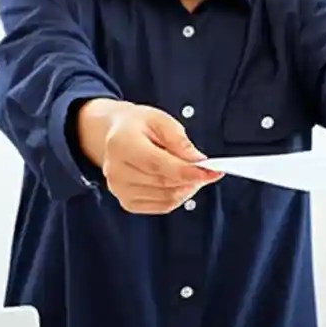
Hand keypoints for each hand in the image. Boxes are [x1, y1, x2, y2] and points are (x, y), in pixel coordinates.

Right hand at [76, 99, 222, 214]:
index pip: (159, 164)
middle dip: (192, 179)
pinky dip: (178, 197)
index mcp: (121, 144)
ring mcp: (119, 190)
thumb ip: (179, 140)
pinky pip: (161, 206)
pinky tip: (182, 184)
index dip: (188, 171)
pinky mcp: (127, 202)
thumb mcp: (159, 119)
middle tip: (209, 171)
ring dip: (187, 188)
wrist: (113, 135)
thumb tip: (197, 161)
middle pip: (164, 183)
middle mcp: (116, 171)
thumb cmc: (137, 125)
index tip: (212, 171)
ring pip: (166, 198)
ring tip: (195, 174)